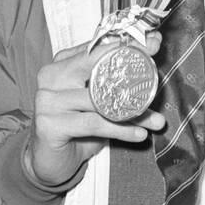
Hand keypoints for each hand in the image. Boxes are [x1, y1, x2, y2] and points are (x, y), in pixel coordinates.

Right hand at [29, 32, 166, 186]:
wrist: (50, 161)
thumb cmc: (78, 126)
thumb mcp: (98, 99)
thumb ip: (118, 81)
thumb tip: (152, 58)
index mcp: (63, 62)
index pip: (99, 47)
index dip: (128, 44)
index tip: (154, 43)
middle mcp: (52, 76)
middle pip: (99, 68)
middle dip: (132, 72)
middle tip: (157, 79)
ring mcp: (48, 100)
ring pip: (101, 101)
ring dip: (134, 113)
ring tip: (157, 121)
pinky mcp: (49, 124)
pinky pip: (94, 124)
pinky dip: (121, 129)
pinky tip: (139, 134)